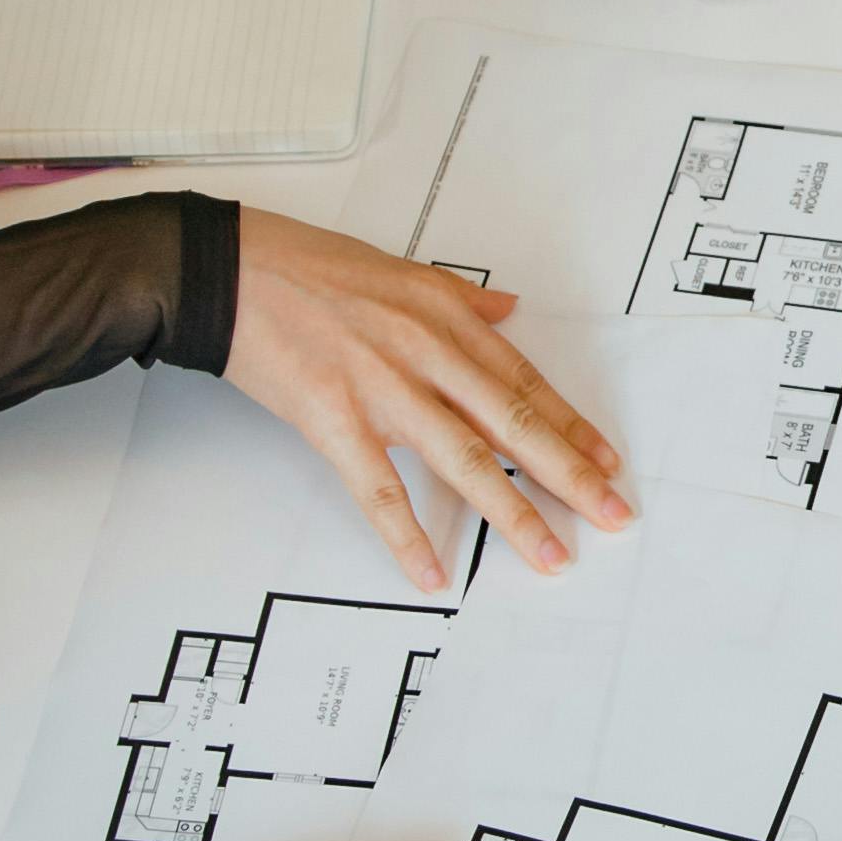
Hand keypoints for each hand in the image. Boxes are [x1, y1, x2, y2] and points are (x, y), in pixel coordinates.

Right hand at [222, 213, 630, 586]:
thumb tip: (507, 310)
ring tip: (550, 554)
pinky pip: (380, 491)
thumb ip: (460, 297)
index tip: (606, 462)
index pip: (524, 381)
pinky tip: (434, 573)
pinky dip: (408, 537)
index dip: (570, 426)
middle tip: (612, 515)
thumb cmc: (305, 267)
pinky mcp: (334, 421)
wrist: (228, 270)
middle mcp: (427, 352)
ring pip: (465, 461)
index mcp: (445, 317)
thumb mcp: (399, 268)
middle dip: (569, 475)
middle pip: (514, 424)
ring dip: (513, 514)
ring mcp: (383, 389)